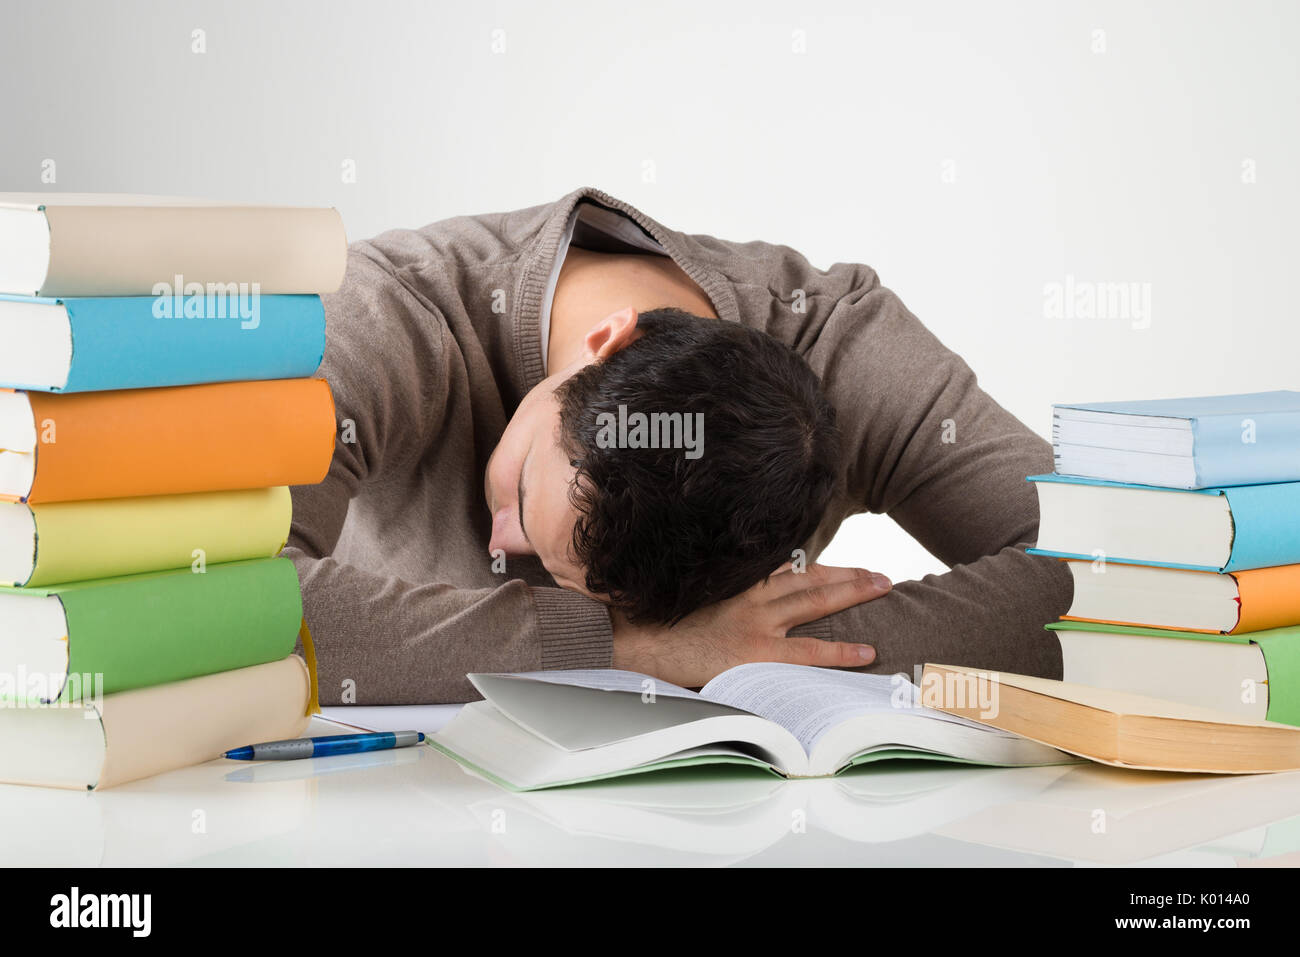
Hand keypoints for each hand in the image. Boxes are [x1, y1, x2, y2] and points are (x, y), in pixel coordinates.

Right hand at [611, 563, 890, 687]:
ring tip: (883, 589)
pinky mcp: (756, 653)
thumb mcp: (683, 589)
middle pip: (810, 578)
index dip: (816, 564)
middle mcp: (750, 594)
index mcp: (733, 576)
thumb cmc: (650, 614)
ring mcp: (756, 622)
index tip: (839, 565)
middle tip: (880, 574)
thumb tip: (722, 586)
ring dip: (853, 593)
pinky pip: (809, 651)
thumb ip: (709, 583)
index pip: (785, 565)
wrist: (631, 637)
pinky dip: (840, 651)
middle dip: (848, 574)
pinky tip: (866, 652)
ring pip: (816, 602)